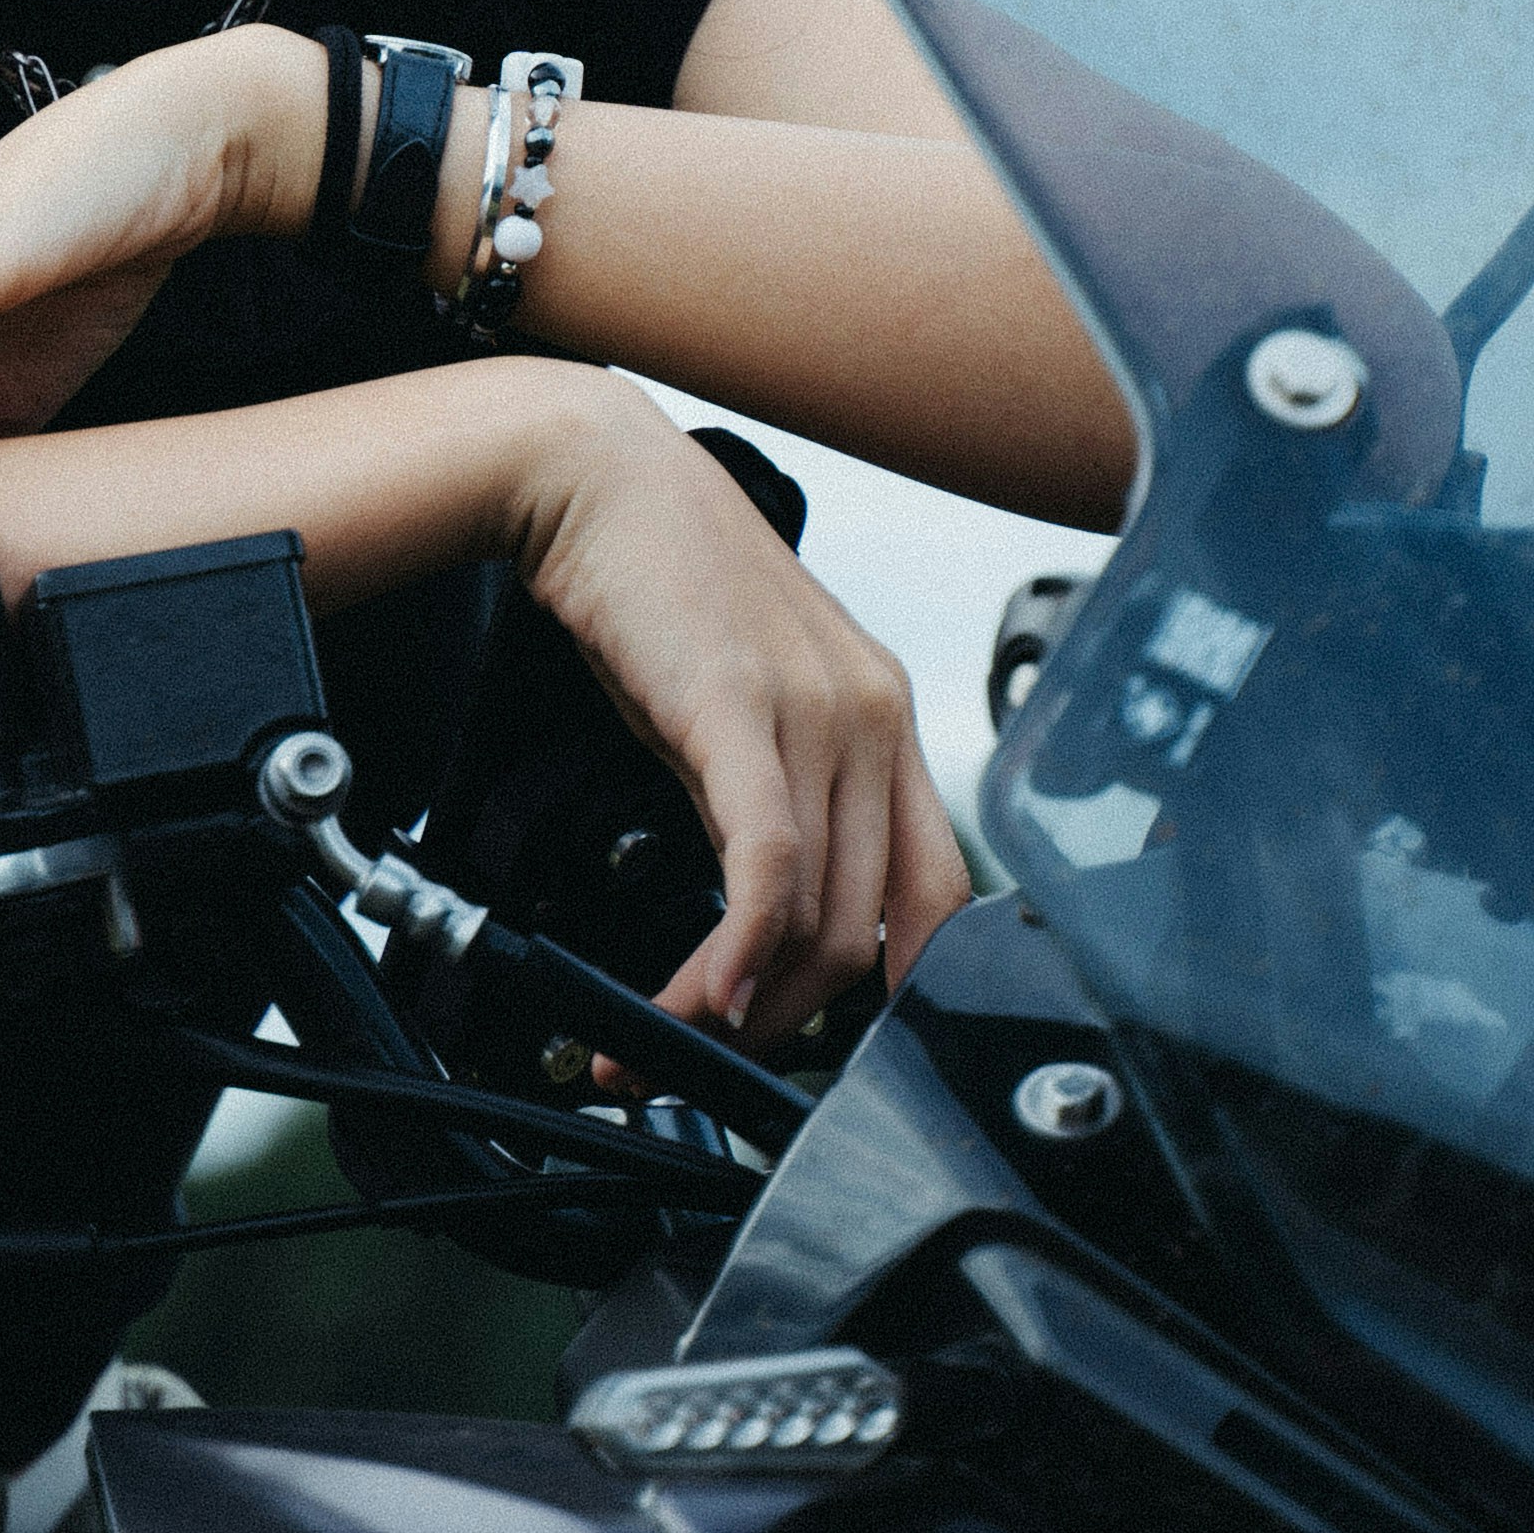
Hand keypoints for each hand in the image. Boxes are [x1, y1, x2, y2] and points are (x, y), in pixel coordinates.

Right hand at [499, 368, 974, 1043]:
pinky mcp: (740, 708)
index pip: (938, 891)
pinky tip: (697, 997)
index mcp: (884, 715)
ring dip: (740, 1002)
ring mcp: (814, 710)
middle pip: (871, 924)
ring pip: (815, 910)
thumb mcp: (743, 700)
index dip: (899, 987)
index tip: (832, 1037)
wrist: (595, 478)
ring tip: (669, 1036)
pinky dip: (735, 952)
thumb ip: (774, 793)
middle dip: (794, 1018)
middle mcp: (870, 714)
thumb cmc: (662, 585)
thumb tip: (766, 913)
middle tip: (720, 1054)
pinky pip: (765, 863)